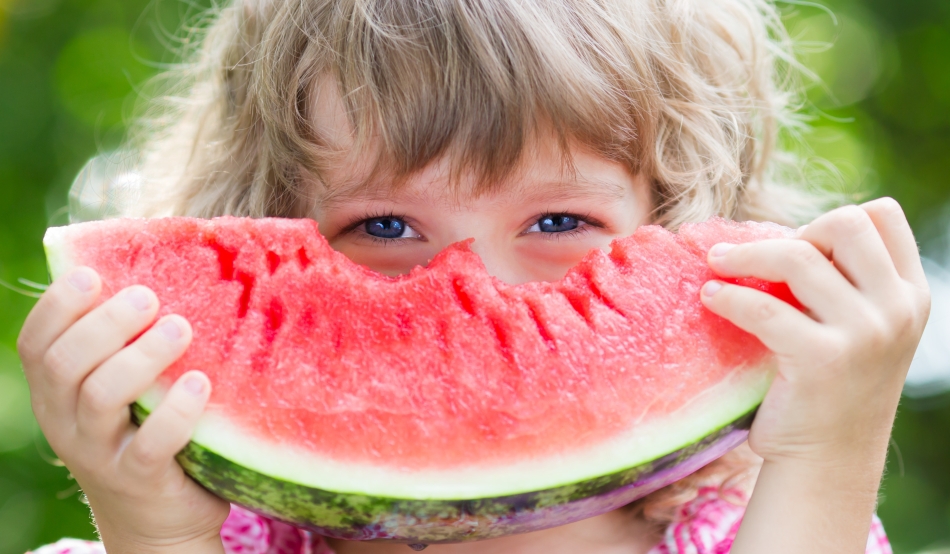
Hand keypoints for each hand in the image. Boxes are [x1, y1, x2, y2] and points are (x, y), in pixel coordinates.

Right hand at [17, 267, 228, 553]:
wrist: (158, 518)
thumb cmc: (144, 431)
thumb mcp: (122, 389)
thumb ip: (124, 344)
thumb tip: (156, 269)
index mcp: (56, 392)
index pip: (35, 343)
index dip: (57, 305)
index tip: (93, 274)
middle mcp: (65, 421)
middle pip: (65, 363)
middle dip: (105, 323)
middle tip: (148, 297)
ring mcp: (98, 453)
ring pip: (101, 396)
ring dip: (142, 356)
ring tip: (180, 328)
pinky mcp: (139, 479)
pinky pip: (150, 444)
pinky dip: (175, 410)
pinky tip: (199, 383)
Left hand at [701, 198, 930, 470]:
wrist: (827, 462)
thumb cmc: (831, 388)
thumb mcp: (859, 329)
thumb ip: (845, 284)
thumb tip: (777, 233)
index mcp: (910, 295)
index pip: (882, 215)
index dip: (832, 222)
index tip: (798, 248)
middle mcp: (897, 309)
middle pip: (844, 222)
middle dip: (793, 231)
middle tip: (759, 259)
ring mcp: (864, 334)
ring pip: (797, 256)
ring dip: (744, 254)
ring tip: (716, 262)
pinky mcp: (822, 359)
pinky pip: (762, 306)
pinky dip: (727, 295)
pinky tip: (710, 297)